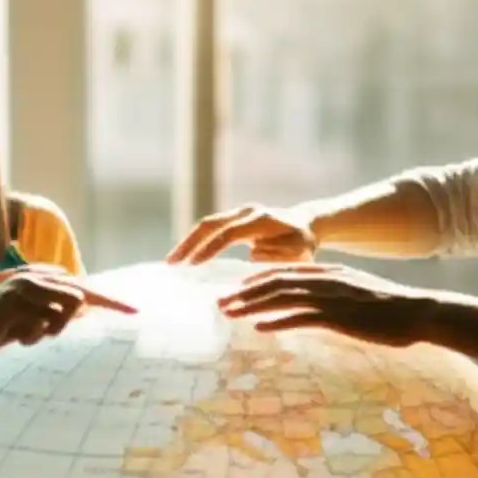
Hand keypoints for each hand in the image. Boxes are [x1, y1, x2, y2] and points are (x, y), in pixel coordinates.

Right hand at [0, 267, 135, 360]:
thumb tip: (85, 312)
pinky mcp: (15, 299)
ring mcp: (25, 284)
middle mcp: (36, 276)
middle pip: (81, 297)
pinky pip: (46, 321)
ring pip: (68, 308)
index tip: (136, 313)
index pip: (84, 289)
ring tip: (23, 336)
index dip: (111, 301)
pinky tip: (11, 337)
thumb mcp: (31, 324)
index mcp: (41, 279)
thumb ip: (55, 315)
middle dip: (68, 324)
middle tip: (42, 335)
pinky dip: (33, 337)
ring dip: (48, 332)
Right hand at [167, 204, 317, 263]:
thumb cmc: (304, 243)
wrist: (305, 224)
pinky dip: (196, 241)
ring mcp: (238, 214)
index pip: (228, 233)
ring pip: (207, 225)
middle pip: (210, 224)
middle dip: (189, 243)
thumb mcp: (300, 252)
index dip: (210, 249)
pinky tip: (185, 257)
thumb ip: (279, 253)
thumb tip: (253, 253)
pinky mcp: (234, 220)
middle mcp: (246, 212)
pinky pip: (211, 229)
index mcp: (260, 220)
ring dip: (188, 242)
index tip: (193, 265)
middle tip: (172, 263)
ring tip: (172, 261)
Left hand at [217, 264, 437, 346]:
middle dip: (243, 292)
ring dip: (251, 305)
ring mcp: (331, 297)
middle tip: (218, 302)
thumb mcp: (354, 294)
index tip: (232, 290)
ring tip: (228, 314)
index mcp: (327, 273)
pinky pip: (302, 318)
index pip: (281, 272)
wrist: (419, 312)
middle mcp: (325, 280)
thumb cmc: (388, 308)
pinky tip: (259, 329)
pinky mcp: (340, 317)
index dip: (253, 280)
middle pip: (274, 282)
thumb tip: (307, 307)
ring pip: (282, 297)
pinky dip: (278, 322)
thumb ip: (330, 296)